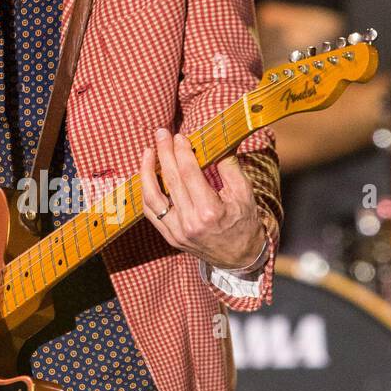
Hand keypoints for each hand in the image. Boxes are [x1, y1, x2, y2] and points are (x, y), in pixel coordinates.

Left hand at [140, 128, 265, 268]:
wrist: (240, 257)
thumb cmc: (244, 222)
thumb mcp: (244, 194)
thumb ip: (229, 167)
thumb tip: (218, 141)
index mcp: (210, 212)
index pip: (189, 174)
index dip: (182, 152)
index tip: (179, 136)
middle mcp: (190, 223)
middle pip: (171, 181)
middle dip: (164, 153)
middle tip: (161, 134)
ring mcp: (177, 232)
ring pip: (153, 197)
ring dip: (147, 172)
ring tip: (148, 152)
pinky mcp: (170, 237)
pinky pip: (151, 212)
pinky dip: (147, 192)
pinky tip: (147, 175)